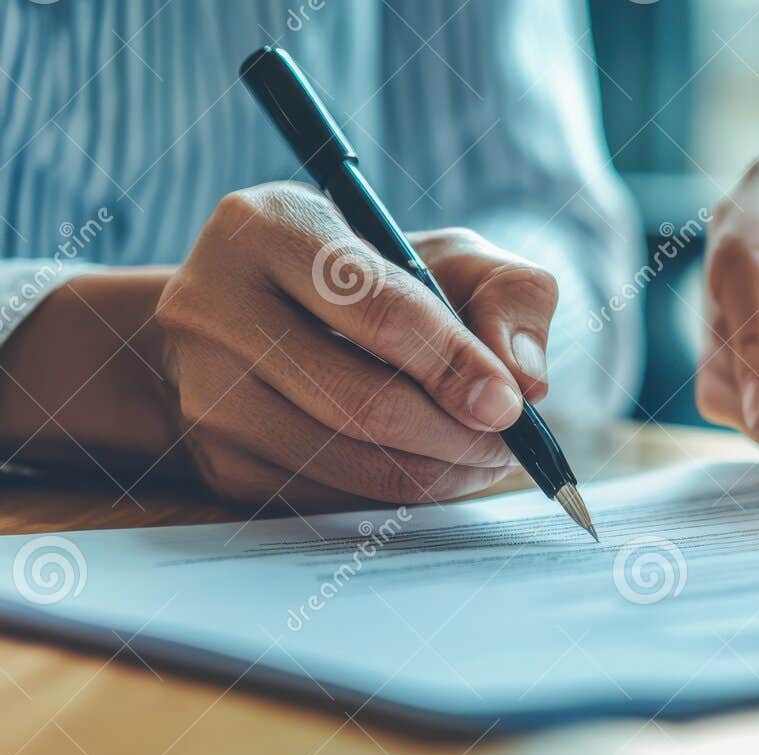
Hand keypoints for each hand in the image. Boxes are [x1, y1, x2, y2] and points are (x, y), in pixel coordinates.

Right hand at [150, 182, 556, 506]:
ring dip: (438, 473)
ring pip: (348, 460)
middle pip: (362, 401)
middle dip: (457, 435)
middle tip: (508, 444)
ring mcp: (204, 389)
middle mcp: (212, 304)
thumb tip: (525, 378)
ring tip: (482, 456)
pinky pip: (329, 496)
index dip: (454, 363)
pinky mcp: (217, 460)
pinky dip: (397, 493)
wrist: (253, 325)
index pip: (376, 307)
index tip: (510, 404)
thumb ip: (508, 294)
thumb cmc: (371, 282)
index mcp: (267, 226)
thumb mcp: (446, 256)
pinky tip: (430, 468)